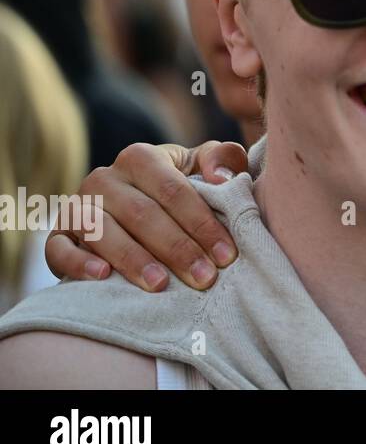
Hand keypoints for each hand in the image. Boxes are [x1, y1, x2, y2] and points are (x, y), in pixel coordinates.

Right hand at [45, 141, 248, 291]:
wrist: (137, 207)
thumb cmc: (180, 188)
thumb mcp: (203, 167)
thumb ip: (223, 159)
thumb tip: (221, 176)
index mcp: (141, 158)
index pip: (174, 191)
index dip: (202, 224)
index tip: (227, 255)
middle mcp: (105, 178)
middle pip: (142, 214)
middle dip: (177, 249)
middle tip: (204, 278)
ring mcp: (78, 206)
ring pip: (103, 232)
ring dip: (133, 260)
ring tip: (161, 285)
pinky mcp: (59, 234)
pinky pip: (60, 248)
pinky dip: (78, 263)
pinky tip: (103, 277)